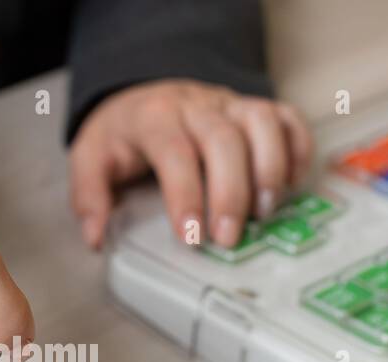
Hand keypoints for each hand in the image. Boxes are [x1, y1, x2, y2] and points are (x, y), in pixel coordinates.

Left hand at [69, 80, 313, 248]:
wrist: (143, 97)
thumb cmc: (123, 135)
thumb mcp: (91, 159)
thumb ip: (89, 196)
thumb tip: (95, 235)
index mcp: (154, 117)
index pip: (174, 152)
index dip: (185, 195)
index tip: (190, 236)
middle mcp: (197, 105)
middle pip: (223, 139)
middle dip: (230, 193)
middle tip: (228, 238)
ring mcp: (230, 103)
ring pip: (262, 122)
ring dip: (270, 169)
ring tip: (265, 212)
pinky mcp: (254, 109)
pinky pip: (288, 119)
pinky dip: (298, 150)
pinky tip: (291, 184)